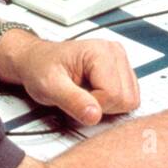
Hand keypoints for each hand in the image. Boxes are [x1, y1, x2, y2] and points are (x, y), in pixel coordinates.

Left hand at [0, 31, 139, 124]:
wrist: (37, 61)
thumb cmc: (41, 68)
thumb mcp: (49, 86)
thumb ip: (72, 101)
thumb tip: (94, 115)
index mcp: (100, 52)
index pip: (114, 94)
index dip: (94, 104)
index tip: (76, 97)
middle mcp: (115, 53)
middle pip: (127, 98)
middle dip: (103, 106)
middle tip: (81, 96)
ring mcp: (121, 61)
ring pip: (130, 100)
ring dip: (108, 105)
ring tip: (86, 93)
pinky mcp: (122, 71)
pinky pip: (128, 98)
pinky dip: (111, 102)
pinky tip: (94, 93)